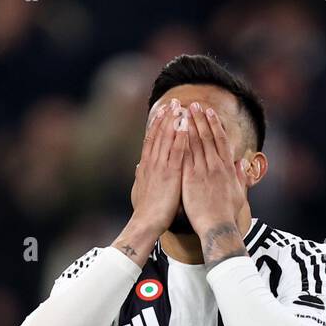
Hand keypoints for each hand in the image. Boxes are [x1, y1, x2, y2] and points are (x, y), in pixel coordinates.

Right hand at [129, 98, 187, 235]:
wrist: (146, 223)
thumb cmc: (145, 211)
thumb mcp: (139, 189)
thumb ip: (140, 176)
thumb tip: (138, 167)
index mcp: (145, 165)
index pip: (151, 139)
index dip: (157, 124)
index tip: (163, 112)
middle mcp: (152, 162)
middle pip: (159, 134)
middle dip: (166, 117)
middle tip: (173, 102)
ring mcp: (161, 166)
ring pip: (167, 138)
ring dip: (174, 121)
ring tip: (181, 107)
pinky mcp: (171, 174)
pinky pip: (177, 152)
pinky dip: (181, 137)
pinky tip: (186, 126)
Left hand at [181, 102, 246, 239]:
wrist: (217, 228)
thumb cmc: (227, 214)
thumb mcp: (238, 193)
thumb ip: (239, 176)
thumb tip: (242, 163)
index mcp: (226, 168)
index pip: (220, 140)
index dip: (214, 124)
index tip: (209, 112)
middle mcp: (215, 166)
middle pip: (207, 137)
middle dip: (199, 119)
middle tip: (193, 104)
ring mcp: (202, 171)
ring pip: (195, 143)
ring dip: (188, 125)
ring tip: (182, 112)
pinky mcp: (190, 179)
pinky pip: (185, 156)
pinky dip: (180, 142)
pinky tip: (175, 132)